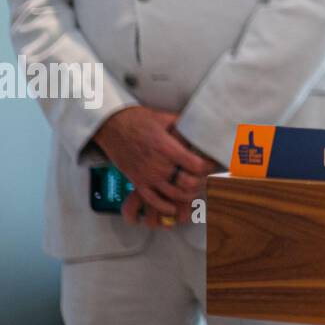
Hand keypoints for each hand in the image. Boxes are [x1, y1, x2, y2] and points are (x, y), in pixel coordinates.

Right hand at [91, 107, 215, 226]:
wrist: (112, 127)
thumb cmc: (139, 120)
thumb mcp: (165, 118)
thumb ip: (183, 125)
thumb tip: (200, 126)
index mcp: (167, 149)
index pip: (196, 166)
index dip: (208, 166)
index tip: (211, 163)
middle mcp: (158, 165)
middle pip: (188, 183)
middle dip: (201, 181)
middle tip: (205, 176)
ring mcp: (147, 176)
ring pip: (174, 194)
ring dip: (188, 194)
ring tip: (194, 188)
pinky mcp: (137, 182)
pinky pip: (153, 201)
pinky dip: (165, 207)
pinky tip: (174, 207)